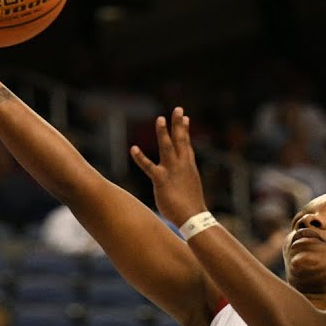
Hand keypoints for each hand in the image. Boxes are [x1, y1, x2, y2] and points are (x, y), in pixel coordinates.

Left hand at [130, 107, 209, 226]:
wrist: (193, 217)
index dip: (185, 130)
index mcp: (189, 167)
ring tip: (160, 119)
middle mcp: (182, 165)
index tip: (185, 118)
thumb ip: (184, 179)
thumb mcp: (190, 187)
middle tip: (178, 109)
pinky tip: (133, 149)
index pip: (187, 145)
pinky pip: (149, 166)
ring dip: (163, 132)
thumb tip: (183, 181)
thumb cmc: (190, 206)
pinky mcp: (161, 180)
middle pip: (180, 140)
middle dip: (178, 124)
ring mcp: (172, 171)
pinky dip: (140, 157)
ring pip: (167, 147)